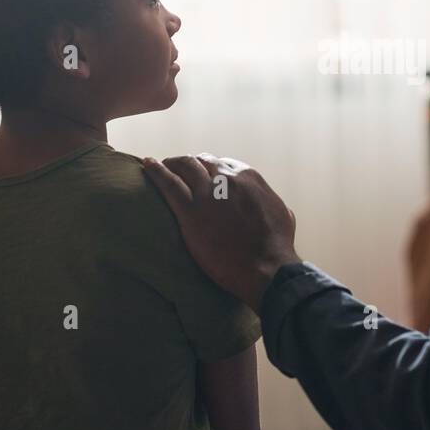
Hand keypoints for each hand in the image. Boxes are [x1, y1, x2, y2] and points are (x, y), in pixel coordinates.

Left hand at [142, 153, 298, 312]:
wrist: (266, 268)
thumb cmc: (277, 245)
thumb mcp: (282, 212)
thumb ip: (268, 199)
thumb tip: (266, 200)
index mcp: (248, 176)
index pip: (221, 163)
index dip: (208, 167)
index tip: (201, 173)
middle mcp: (226, 178)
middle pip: (200, 162)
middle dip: (188, 164)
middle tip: (178, 170)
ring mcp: (207, 193)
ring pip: (183, 167)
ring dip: (171, 164)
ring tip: (161, 165)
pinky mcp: (190, 212)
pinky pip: (168, 184)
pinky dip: (155, 171)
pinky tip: (147, 165)